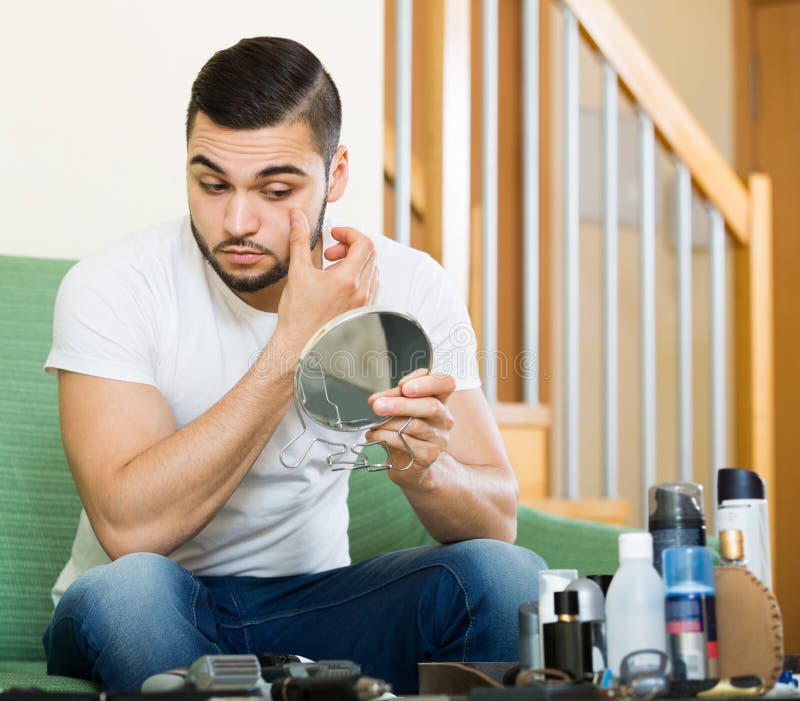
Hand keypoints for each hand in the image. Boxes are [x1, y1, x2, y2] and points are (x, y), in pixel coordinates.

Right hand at [275, 209, 378, 351]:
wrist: (300, 347)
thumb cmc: (298, 315)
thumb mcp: (297, 272)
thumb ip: (300, 240)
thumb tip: (298, 216)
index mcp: (348, 279)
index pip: (364, 243)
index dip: (349, 233)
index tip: (334, 235)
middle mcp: (362, 292)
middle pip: (370, 255)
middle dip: (351, 247)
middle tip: (331, 253)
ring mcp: (365, 304)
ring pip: (372, 271)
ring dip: (355, 263)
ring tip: (332, 270)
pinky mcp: (364, 314)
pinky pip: (370, 288)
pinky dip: (358, 278)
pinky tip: (338, 286)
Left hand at [365, 369, 456, 485]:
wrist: (409, 461)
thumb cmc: (405, 430)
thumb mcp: (400, 407)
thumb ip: (393, 397)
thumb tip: (377, 399)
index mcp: (439, 399)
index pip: (446, 383)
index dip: (428, 382)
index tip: (404, 387)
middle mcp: (444, 418)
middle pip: (431, 406)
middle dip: (401, 405)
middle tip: (378, 406)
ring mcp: (439, 438)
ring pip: (416, 426)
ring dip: (389, 423)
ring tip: (373, 423)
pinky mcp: (429, 455)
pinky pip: (407, 443)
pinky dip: (386, 437)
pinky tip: (374, 436)